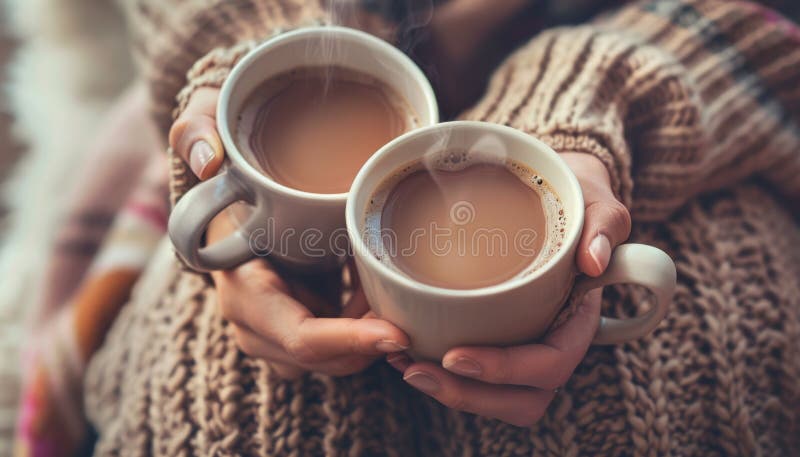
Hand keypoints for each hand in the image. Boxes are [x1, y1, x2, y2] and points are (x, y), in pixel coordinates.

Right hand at [169, 89, 409, 378]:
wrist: (227, 201)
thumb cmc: (228, 170)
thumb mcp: (209, 139)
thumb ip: (197, 128)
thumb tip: (205, 156)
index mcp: (241, 290)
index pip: (301, 337)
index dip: (351, 340)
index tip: (398, 332)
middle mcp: (253, 328)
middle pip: (329, 359)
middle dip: (373, 336)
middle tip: (408, 292)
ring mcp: (271, 341)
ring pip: (338, 361)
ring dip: (371, 331)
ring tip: (389, 283)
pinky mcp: (292, 339)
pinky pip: (338, 351)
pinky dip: (363, 327)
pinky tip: (375, 291)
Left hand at [388, 153, 630, 426]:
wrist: (551, 200)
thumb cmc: (575, 204)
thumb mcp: (595, 203)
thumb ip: (604, 224)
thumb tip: (593, 260)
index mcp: (577, 322)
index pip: (550, 364)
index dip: (506, 370)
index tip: (456, 355)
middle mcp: (551, 345)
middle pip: (520, 400)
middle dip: (465, 394)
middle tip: (415, 370)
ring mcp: (522, 349)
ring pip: (492, 398)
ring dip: (445, 390)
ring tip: (401, 363)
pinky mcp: (494, 343)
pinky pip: (471, 378)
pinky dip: (436, 372)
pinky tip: (400, 349)